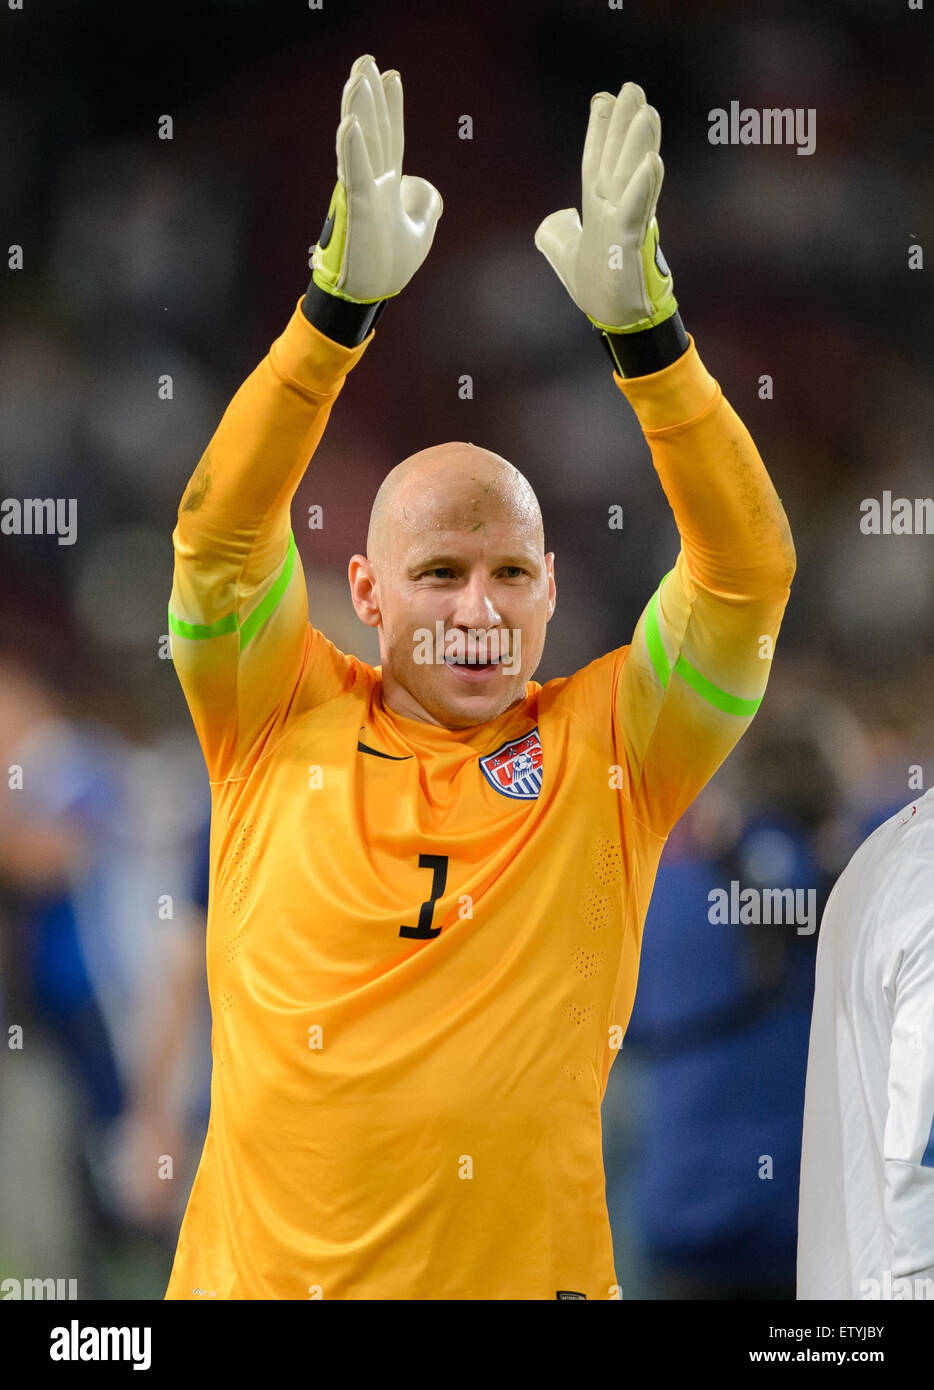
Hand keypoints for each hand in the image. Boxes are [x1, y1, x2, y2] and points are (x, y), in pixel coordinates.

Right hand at [312, 54, 442, 302]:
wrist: (371, 294)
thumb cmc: (389, 266)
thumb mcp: (420, 233)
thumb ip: (426, 207)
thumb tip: (430, 193)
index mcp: (386, 185)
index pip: (391, 137)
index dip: (391, 107)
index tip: (391, 76)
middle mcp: (372, 181)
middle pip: (374, 130)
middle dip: (370, 95)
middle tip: (366, 60)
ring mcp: (363, 191)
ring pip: (360, 142)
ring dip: (359, 109)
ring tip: (357, 76)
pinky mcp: (357, 207)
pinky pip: (354, 172)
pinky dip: (352, 148)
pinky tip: (351, 123)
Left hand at [535, 81, 676, 332]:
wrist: (615, 321)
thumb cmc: (599, 288)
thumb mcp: (567, 256)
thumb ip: (557, 235)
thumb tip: (550, 222)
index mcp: (599, 209)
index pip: (597, 163)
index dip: (599, 131)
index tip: (602, 98)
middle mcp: (615, 210)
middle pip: (617, 160)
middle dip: (623, 125)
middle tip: (631, 87)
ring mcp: (625, 226)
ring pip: (632, 178)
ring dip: (637, 145)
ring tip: (645, 110)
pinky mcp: (629, 246)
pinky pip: (636, 212)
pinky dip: (642, 187)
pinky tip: (652, 161)